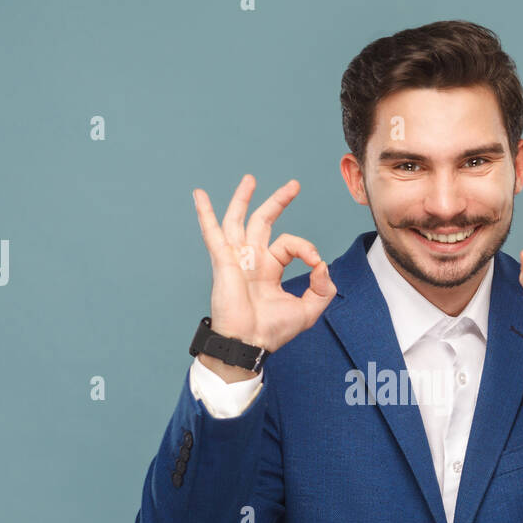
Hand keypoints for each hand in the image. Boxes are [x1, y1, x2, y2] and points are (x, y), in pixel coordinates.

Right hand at [192, 175, 336, 378]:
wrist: (248, 342)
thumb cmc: (271, 331)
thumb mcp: (308, 311)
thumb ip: (322, 288)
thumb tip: (323, 264)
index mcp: (269, 269)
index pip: (289, 243)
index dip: (306, 248)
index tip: (316, 263)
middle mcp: (252, 260)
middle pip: (263, 222)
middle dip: (277, 201)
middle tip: (293, 185)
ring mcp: (236, 259)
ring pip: (237, 220)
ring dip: (243, 198)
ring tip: (250, 179)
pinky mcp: (223, 261)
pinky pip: (212, 233)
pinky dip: (205, 213)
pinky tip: (199, 195)